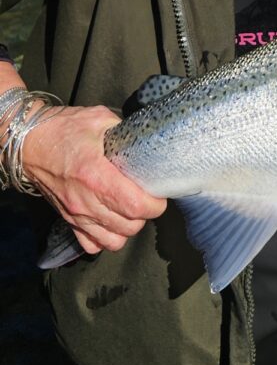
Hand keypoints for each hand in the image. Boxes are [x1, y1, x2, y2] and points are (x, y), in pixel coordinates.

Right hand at [21, 104, 166, 254]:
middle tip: (145, 199)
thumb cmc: (63, 129)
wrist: (30, 143)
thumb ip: (125, 131)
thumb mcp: (99, 119)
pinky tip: (109, 222)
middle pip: (129, 227)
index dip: (155, 204)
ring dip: (126, 229)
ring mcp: (76, 214)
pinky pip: (92, 245)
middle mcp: (86, 201)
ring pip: (113, 241)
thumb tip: (145, 139)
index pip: (136, 206)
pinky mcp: (67, 220)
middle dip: (144, 215)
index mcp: (96, 175)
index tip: (158, 194)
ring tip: (129, 212)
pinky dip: (104, 238)